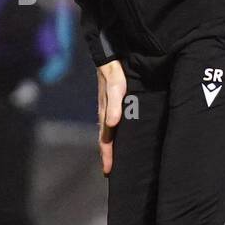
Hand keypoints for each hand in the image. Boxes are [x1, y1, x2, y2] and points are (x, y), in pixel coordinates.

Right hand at [97, 59, 126, 174]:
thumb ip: (114, 103)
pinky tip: (119, 134)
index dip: (107, 155)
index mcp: (106, 112)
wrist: (107, 52)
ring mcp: (108, 106)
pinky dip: (114, 133)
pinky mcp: (113, 100)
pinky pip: (112, 121)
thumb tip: (112, 124)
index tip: (108, 171)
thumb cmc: (113, 68)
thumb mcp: (115, 84)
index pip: (105, 139)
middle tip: (109, 172)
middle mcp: (106, 111)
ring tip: (114, 158)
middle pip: (105, 138)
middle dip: (107, 154)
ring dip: (110, 145)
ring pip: (108, 131)